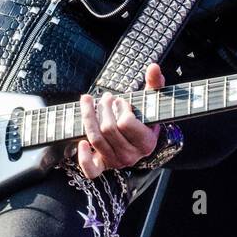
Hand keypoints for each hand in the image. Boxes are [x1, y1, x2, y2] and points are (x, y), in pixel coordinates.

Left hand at [76, 63, 164, 178]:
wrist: (139, 138)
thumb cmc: (144, 117)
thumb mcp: (151, 101)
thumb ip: (154, 83)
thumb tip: (153, 67)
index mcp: (146, 142)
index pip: (126, 122)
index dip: (121, 107)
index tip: (121, 101)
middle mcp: (131, 156)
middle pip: (108, 128)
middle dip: (103, 108)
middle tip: (105, 98)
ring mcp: (116, 162)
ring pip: (96, 139)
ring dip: (89, 117)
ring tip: (89, 102)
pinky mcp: (103, 166)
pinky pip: (90, 169)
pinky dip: (83, 157)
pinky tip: (81, 142)